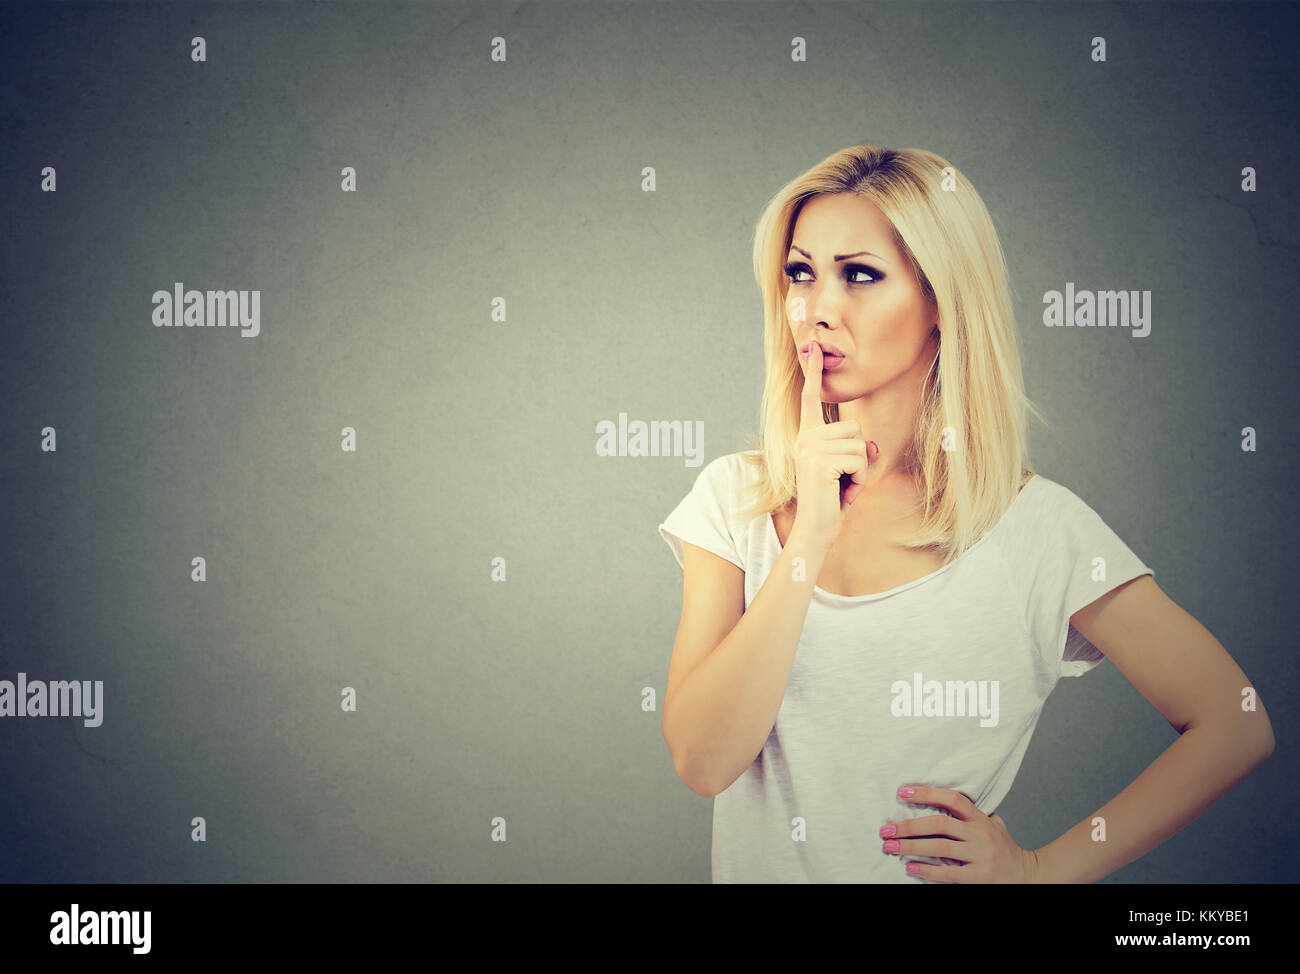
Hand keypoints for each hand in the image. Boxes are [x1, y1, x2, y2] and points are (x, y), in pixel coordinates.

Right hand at [790, 339, 876, 550]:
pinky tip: (843, 493)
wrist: (816, 530)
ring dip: (861, 472)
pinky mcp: (820, 462)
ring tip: (843, 488)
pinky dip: (860, 480)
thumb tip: (874, 445)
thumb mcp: (848, 472)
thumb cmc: (832, 501)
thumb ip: (859, 453)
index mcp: (807, 436)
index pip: (811, 398)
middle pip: (855, 428)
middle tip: (844, 481)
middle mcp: (806, 438)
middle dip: (860, 458)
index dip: (814, 372)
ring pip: (860, 445)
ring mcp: (810, 449)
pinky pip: (860, 460)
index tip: (814, 346)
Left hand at [881, 785, 1039, 882]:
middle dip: (908, 826)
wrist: (1028, 875)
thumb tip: (943, 799)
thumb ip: (973, 814)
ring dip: (911, 847)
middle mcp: (980, 834)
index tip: (902, 792)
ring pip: (940, 848)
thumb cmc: (1005, 849)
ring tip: (890, 847)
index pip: (952, 799)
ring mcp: (980, 856)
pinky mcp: (979, 877)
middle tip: (886, 830)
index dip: (927, 793)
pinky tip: (910, 867)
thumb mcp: (994, 825)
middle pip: (939, 824)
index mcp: (980, 819)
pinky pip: (948, 873)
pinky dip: (927, 870)